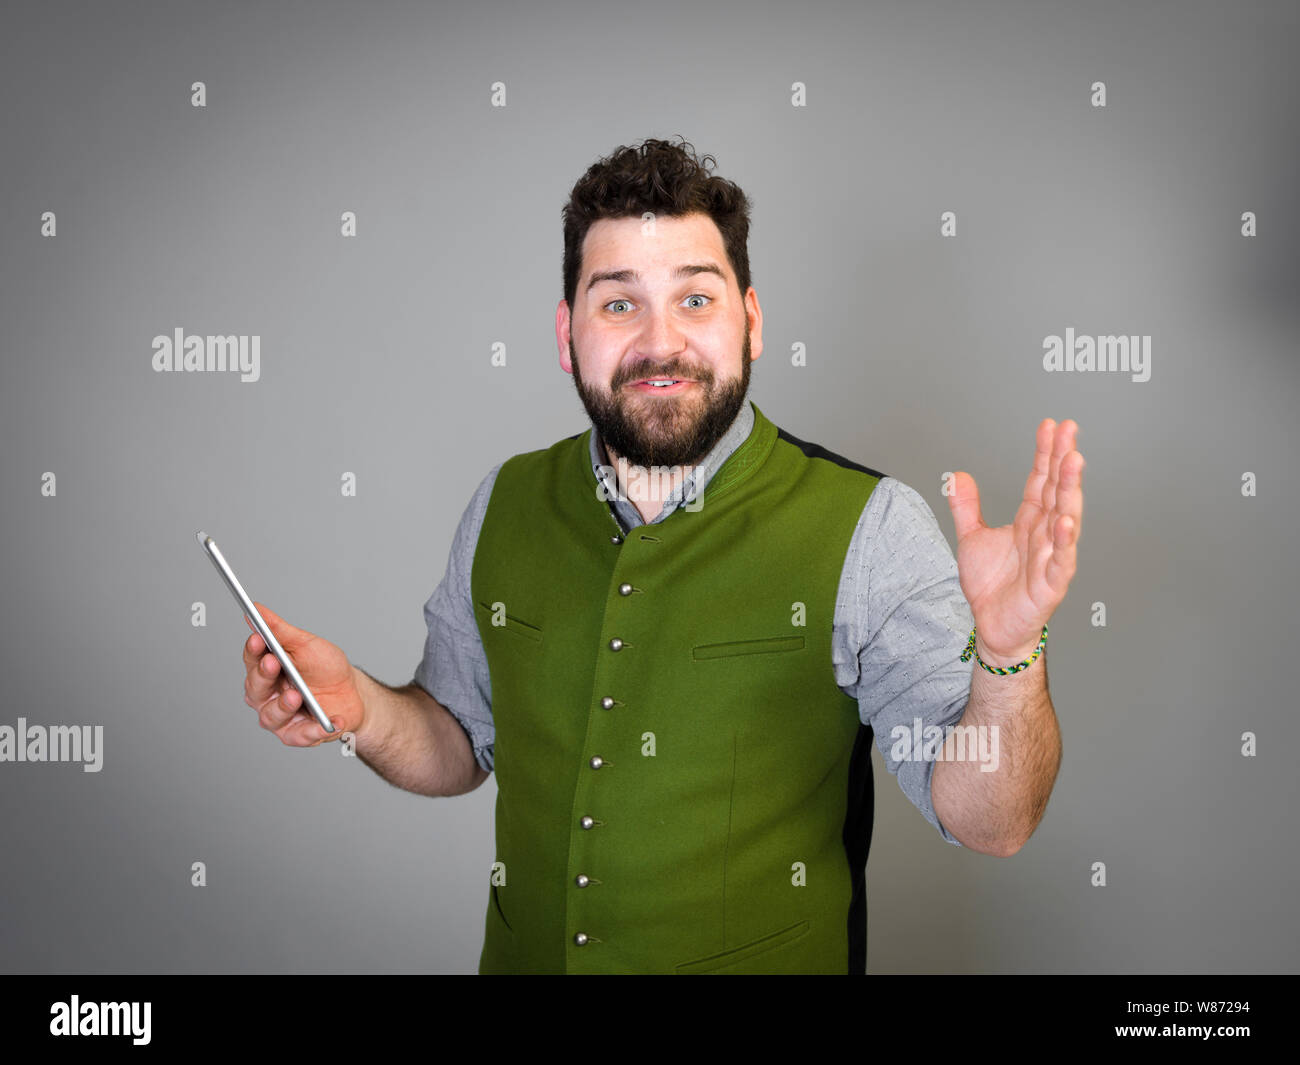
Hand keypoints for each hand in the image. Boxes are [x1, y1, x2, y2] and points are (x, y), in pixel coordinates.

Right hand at [241, 602, 364, 746]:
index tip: (258, 638)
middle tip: (273, 663)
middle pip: (255, 689)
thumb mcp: (306, 644)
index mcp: (266, 670)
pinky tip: (330, 720)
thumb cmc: (325, 668)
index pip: (252, 660)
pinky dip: (316, 729)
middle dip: (263, 676)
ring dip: (283, 706)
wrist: (352, 693)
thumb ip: (280, 630)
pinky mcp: (297, 735)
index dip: (254, 650)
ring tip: (296, 696)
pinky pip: (301, 736)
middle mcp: (266, 696)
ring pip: (270, 716)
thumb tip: (256, 609)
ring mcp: (280, 717)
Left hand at [946, 418, 1083, 664]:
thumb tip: (958, 476)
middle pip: (1056, 491)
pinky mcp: (1050, 584)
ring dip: (1070, 491)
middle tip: (1069, 431)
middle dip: (1063, 461)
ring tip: (1073, 462)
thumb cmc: (991, 586)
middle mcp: (1044, 534)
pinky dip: (1064, 542)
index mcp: (1029, 521)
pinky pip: (1060, 560)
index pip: (1040, 480)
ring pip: (1065, 518)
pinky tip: (1066, 521)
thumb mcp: (971, 538)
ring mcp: (1050, 557)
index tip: (1051, 426)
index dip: (1045, 453)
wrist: (991, 627)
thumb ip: (966, 508)